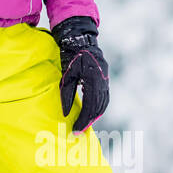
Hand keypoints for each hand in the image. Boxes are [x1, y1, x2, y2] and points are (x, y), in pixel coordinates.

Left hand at [51, 16, 108, 133]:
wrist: (81, 41)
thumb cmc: (71, 56)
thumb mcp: (66, 75)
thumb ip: (67, 94)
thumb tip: (66, 114)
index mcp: (93, 80)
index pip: (90, 107)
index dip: (83, 121)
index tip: (76, 131)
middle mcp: (103, 82)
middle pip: (99, 108)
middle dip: (89, 121)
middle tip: (79, 132)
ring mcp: (106, 80)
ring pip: (103, 104)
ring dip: (94, 116)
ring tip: (84, 126)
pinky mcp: (105, 79)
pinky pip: (104, 98)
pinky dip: (98, 108)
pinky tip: (90, 114)